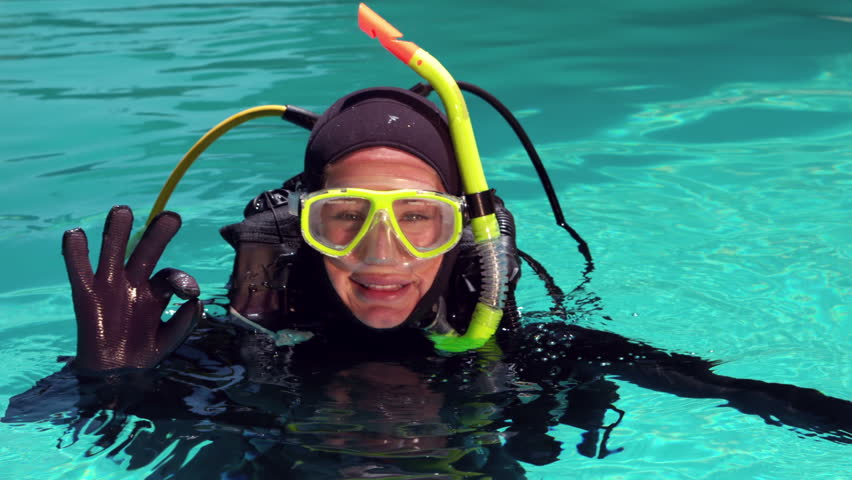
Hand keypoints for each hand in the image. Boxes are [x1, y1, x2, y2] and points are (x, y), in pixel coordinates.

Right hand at [62, 205, 200, 372]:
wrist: (113, 373)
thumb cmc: (143, 352)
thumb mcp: (168, 341)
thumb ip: (183, 324)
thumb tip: (196, 303)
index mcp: (157, 292)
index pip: (171, 277)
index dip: (182, 280)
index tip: (190, 292)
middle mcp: (135, 282)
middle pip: (147, 251)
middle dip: (158, 234)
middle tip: (171, 217)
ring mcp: (110, 285)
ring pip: (113, 251)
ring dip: (117, 231)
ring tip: (122, 211)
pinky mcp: (85, 294)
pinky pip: (79, 268)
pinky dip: (76, 251)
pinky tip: (76, 234)